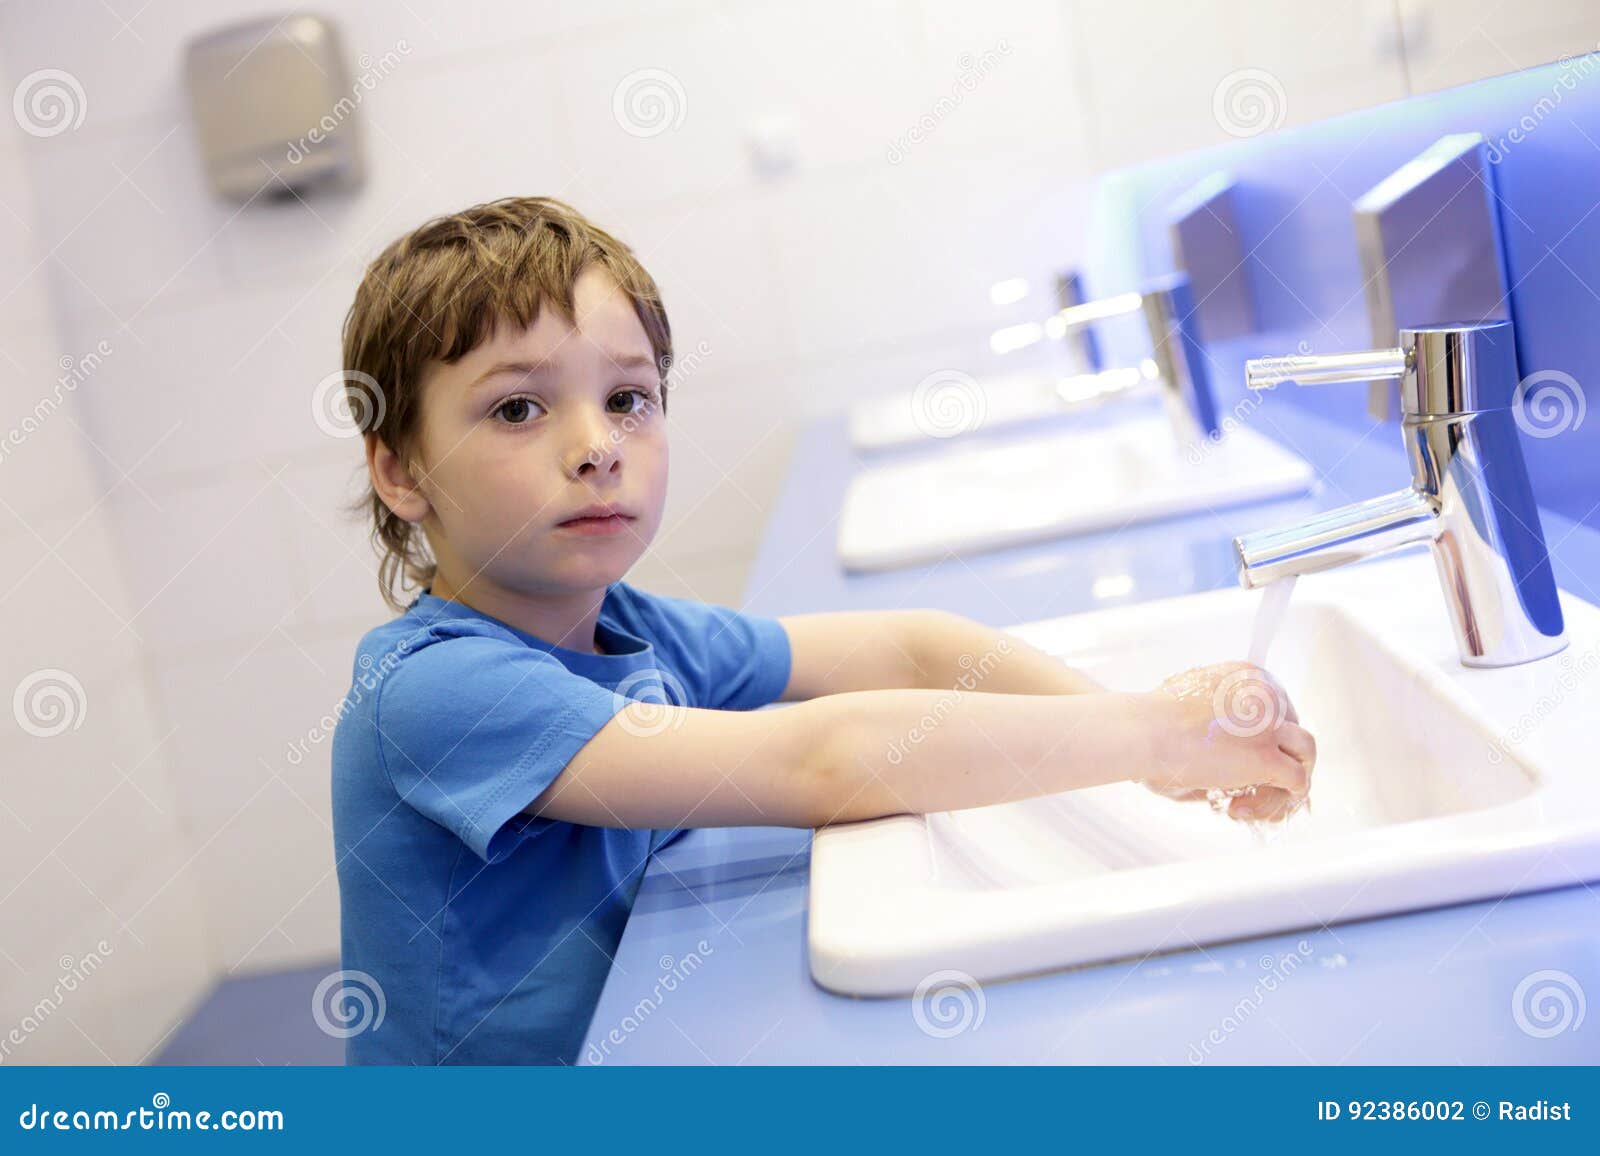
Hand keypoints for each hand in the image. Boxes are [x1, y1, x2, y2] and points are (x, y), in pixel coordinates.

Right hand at [1137, 661, 1315, 822]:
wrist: (1143, 730)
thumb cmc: (1149, 721)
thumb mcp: (1193, 706)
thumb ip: (1220, 723)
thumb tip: (1224, 755)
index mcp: (1247, 675)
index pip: (1278, 707)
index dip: (1266, 737)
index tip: (1241, 758)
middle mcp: (1266, 694)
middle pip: (1294, 729)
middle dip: (1279, 758)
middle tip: (1248, 784)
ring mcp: (1270, 727)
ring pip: (1305, 754)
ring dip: (1283, 780)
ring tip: (1248, 801)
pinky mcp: (1266, 758)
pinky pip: (1297, 783)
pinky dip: (1277, 800)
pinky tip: (1240, 808)